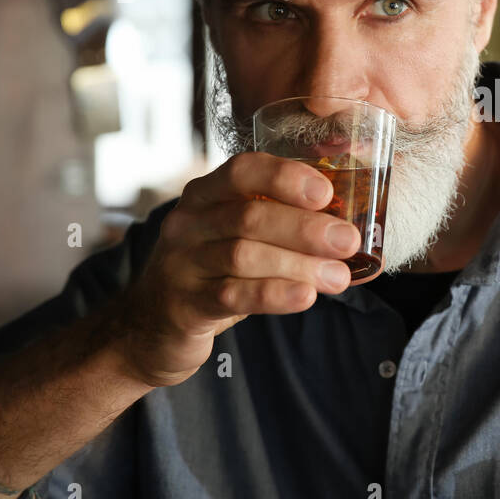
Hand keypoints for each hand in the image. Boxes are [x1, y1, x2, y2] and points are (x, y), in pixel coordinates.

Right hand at [110, 152, 360, 387]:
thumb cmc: (211, 273)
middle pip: (249, 216)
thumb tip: (350, 228)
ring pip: (244, 255)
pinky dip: (274, 294)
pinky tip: (305, 297)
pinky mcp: (184, 304)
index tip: (327, 193)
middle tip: (348, 240)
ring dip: (299, 265)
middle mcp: (188, 222)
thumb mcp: (236, 238)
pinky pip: (232, 294)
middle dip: (306, 227)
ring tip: (338, 276)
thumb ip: (280, 226)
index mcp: (206, 195)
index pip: (243, 170)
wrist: (149, 327)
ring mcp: (182, 263)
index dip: (286, 177)